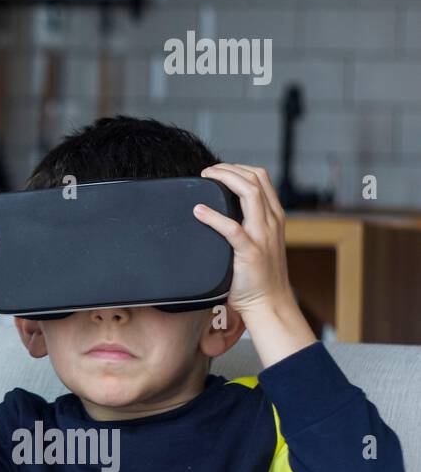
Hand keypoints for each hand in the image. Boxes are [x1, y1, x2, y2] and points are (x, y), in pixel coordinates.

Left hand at [192, 163, 296, 317]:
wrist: (269, 303)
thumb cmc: (258, 275)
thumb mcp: (258, 242)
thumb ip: (246, 225)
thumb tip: (217, 210)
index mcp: (273, 217)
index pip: (261, 178)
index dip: (237, 168)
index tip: (217, 169)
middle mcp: (271, 222)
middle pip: (255, 179)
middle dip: (228, 168)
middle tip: (206, 172)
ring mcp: (263, 235)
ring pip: (250, 193)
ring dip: (225, 180)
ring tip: (204, 179)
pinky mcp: (251, 252)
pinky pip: (232, 228)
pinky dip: (213, 217)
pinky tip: (198, 211)